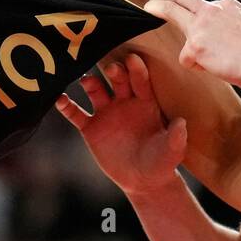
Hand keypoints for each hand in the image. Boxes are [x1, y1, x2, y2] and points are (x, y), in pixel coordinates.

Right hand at [56, 53, 186, 198]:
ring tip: (86, 81)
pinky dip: (66, 106)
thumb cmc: (161, 162)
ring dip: (90, 83)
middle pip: (117, 80)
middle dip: (114, 71)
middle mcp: (124, 101)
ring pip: (95, 90)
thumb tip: (181, 123)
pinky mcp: (90, 127)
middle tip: (111, 68)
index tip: (133, 60)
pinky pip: (76, 113)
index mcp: (145, 102)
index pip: (140, 81)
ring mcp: (106, 112)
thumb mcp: (171, 151)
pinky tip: (58, 99)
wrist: (143, 180)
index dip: (137, 70)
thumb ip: (175, 137)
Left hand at [143, 0, 240, 89]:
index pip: (201, 4)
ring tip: (150, 8)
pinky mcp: (195, 44)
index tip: (176, 3)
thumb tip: (211, 39)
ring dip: (158, 10)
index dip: (188, 7)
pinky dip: (197, 65)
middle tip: (152, 0)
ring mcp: (203, 25)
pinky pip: (186, 57)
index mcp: (228, 5)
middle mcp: (214, 9)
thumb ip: (225, 26)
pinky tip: (212, 67)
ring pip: (171, 12)